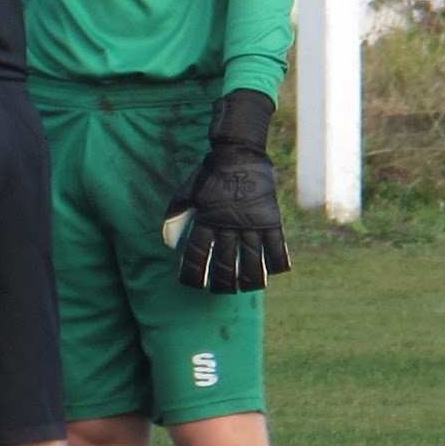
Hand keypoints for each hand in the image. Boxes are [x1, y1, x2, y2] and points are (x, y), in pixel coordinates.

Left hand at [162, 89, 290, 292]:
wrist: (238, 154)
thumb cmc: (209, 174)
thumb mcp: (186, 192)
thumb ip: (175, 215)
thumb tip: (167, 242)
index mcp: (206, 219)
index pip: (198, 254)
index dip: (194, 273)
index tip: (193, 286)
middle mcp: (228, 224)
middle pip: (226, 263)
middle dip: (222, 282)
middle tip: (221, 291)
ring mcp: (251, 222)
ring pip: (252, 261)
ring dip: (249, 280)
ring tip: (247, 289)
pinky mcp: (271, 218)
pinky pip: (277, 247)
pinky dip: (277, 263)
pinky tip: (274, 273)